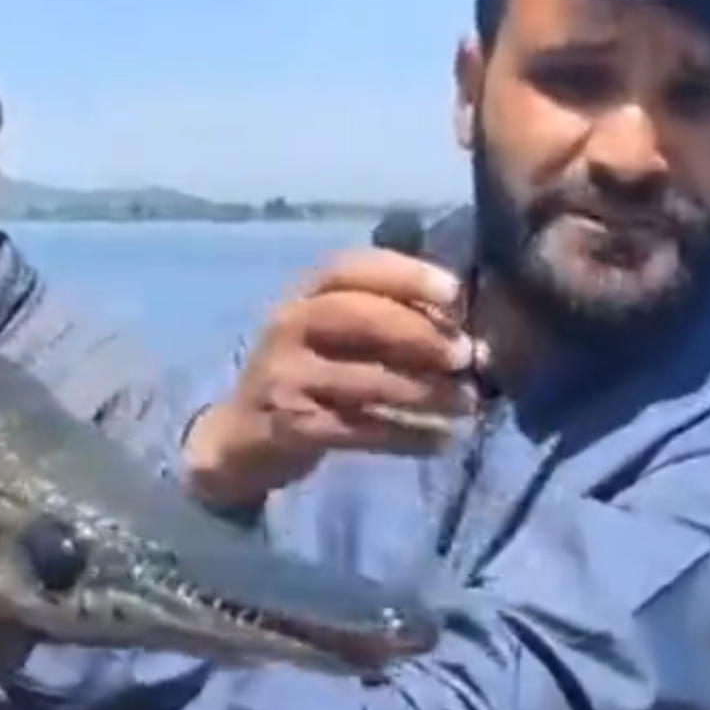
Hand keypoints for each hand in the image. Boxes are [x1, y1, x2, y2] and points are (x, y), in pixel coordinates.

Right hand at [184, 249, 484, 506]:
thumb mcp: (332, 333)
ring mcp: (287, 377)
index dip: (406, 274)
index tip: (455, 293)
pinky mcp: (293, 426)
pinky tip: (442, 441)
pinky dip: (407, 436)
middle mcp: (289, 326)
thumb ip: (386, 319)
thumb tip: (465, 329)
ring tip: (467, 401)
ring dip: (425, 392)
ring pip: (366, 379)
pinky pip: (361, 430)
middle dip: (420, 333)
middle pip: (359, 316)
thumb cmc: (307, 372)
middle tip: (466, 355)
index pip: (351, 268)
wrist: (242, 434)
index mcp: (304, 294)